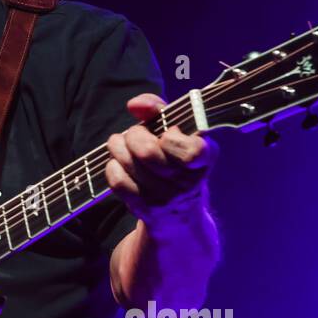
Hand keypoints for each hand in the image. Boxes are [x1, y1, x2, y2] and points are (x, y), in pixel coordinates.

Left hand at [105, 93, 218, 226]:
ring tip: (121, 144)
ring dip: (118, 147)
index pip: (190, 152)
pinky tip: (119, 163)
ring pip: (128, 163)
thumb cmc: (175, 159)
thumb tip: (134, 105)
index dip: (170, 139)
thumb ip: (157, 109)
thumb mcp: (177, 132)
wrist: (179, 211)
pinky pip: (118, 180)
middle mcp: (188, 183)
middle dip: (134, 135)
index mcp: (204, 159)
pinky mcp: (145, 209)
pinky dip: (112, 166)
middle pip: (147, 152)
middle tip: (135, 134)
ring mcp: (165, 199)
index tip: (166, 134)